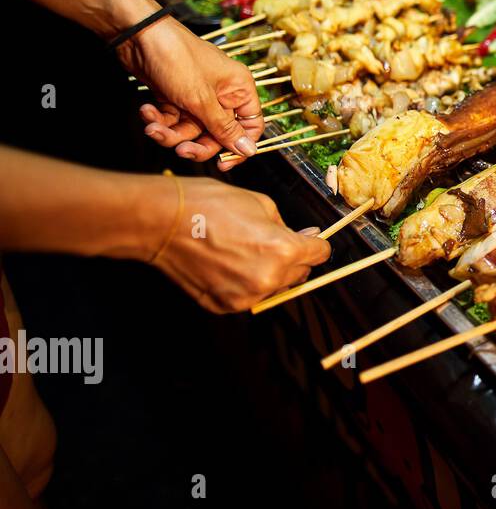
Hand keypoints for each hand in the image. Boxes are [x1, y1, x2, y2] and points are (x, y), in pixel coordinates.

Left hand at [123, 17, 264, 164]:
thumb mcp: (202, 100)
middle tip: (180, 150)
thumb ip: (225, 129)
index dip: (238, 147)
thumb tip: (249, 151)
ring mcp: (197, 95)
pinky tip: (147, 111)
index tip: (222, 163)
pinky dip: (159, 119)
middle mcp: (222, 94)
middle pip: (217, 134)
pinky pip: (173, 119)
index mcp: (239, 89)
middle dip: (195, 143)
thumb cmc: (177, 58)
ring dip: (170, 133)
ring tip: (152, 128)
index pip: (250, 126)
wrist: (138, 36)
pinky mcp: (176, 96)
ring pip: (191, 129)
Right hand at [150, 177, 331, 312]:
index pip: (319, 254)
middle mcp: (267, 278)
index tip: (308, 240)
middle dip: (293, 258)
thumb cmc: (208, 205)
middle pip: (299, 273)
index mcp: (282, 250)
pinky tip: (229, 263)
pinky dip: (245, 283)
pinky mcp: (224, 305)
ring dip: (270, 272)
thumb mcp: (261, 203)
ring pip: (275, 286)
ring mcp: (245, 296)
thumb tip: (306, 237)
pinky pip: (249, 296)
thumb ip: (287, 226)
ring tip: (245, 250)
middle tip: (271, 241)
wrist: (162, 221)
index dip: (315, 244)